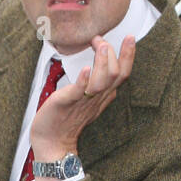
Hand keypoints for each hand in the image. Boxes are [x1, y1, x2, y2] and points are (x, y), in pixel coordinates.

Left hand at [29, 34, 135, 162]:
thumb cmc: (65, 120)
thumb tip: (100, 68)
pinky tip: (86, 68)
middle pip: (116, 75)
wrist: (51, 144)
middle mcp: (96, 98)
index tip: (129, 37)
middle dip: (113, 53)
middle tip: (100, 39)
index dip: (128, 55)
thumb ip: (95, 85)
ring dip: (103, 62)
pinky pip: (78, 92)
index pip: (122, 74)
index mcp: (102, 96)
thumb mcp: (85, 100)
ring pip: (102, 82)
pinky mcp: (66, 103)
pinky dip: (84, 80)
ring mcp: (82, 101)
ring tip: (100, 45)